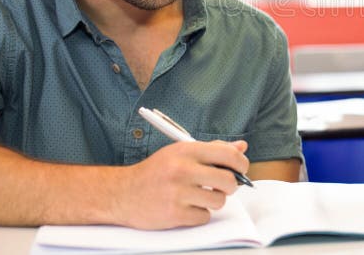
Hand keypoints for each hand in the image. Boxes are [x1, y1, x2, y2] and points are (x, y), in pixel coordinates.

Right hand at [112, 140, 249, 229]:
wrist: (122, 193)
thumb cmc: (155, 172)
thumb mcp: (181, 152)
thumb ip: (212, 150)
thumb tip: (241, 146)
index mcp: (186, 151)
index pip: (228, 154)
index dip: (241, 163)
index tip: (242, 169)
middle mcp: (182, 170)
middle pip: (228, 180)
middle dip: (230, 185)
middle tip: (222, 186)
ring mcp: (177, 193)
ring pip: (218, 200)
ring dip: (213, 201)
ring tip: (200, 196)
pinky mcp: (173, 214)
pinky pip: (204, 217)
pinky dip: (199, 214)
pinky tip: (187, 207)